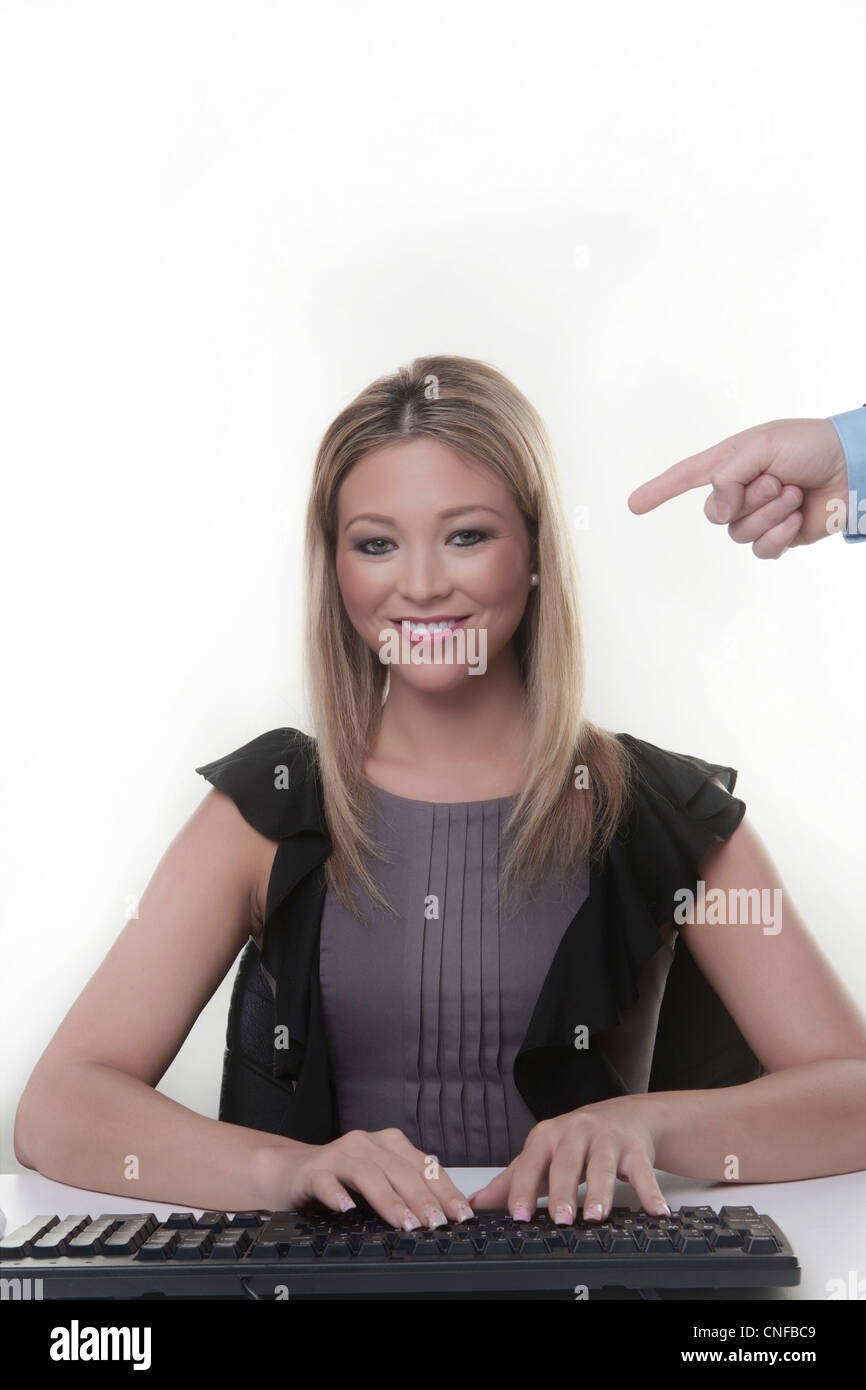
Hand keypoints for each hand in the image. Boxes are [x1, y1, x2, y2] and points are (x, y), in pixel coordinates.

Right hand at [257, 1127, 474, 1230]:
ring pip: (368, 1174)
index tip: (461, 1214)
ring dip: (389, 1199)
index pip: (424, 1166)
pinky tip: (347, 1209)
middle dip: (421, 1198)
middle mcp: (366, 1144)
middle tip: (436, 1223)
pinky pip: (326, 1181)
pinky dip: (337, 1194)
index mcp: (389, 1144)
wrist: (291, 1172)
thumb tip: (444, 1216)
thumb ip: (407, 1191)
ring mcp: (339, 1154)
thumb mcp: (380, 1183)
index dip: (445, 1190)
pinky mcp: (313, 1170)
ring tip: (404, 1222)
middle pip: (400, 1170)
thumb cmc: (341, 1180)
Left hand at [466, 1096, 670, 1224]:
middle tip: (560, 1219)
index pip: (531, 1164)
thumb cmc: (577, 1140)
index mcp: (548, 1136)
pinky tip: (656, 1211)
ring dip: (600, 1192)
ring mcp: (607, 1139)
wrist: (626, 1114)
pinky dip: (650, 1192)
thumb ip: (513, 1180)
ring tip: (596, 1217)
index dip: (524, 1190)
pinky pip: (644, 1171)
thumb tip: (477, 1202)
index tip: (519, 1216)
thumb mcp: (543, 1155)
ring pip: (603, 1166)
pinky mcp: (635, 1148)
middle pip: (567, 1163)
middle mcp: (576, 1133)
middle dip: (563, 1191)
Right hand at [628, 417, 849, 557]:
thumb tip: (720, 509)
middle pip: (714, 514)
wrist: (852, 469)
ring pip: (739, 533)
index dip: (658, 490)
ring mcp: (759, 515)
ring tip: (794, 494)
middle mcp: (741, 490)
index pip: (685, 478)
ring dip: (770, 514)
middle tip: (778, 481)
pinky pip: (761, 549)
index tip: (633, 504)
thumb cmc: (811, 446)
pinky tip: (798, 517)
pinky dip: (780, 534)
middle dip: (747, 499)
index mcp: (731, 462)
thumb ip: (726, 475)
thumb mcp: (760, 446)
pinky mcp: (779, 537)